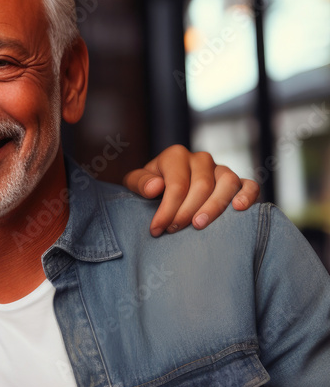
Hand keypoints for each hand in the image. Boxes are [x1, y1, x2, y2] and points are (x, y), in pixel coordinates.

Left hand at [122, 145, 259, 236]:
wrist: (164, 185)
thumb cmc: (150, 185)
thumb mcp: (137, 182)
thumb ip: (140, 182)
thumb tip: (155, 187)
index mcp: (176, 155)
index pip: (177, 184)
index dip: (167, 209)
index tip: (157, 229)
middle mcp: (201, 159)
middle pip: (201, 186)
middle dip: (186, 212)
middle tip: (174, 230)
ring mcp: (221, 169)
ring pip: (227, 183)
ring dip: (214, 206)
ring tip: (199, 226)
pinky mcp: (237, 181)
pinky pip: (250, 185)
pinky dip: (248, 195)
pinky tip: (239, 209)